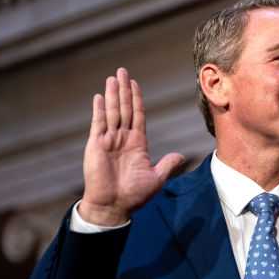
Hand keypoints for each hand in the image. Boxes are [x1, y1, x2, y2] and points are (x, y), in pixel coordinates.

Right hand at [79, 68, 185, 225]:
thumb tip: (182, 156)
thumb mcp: (157, 178)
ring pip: (112, 112)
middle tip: (123, 71)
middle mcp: (123, 138)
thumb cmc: (134, 195)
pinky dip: (99, 110)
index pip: (138, 115)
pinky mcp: (97, 146)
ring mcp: (109, 140)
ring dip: (112, 95)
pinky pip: (98, 124)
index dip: (137, 99)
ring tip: (112, 78)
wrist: (114, 206)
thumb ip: (168, 164)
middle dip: (124, 90)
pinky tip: (99, 97)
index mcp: (137, 143)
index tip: (135, 84)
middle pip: (124, 108)